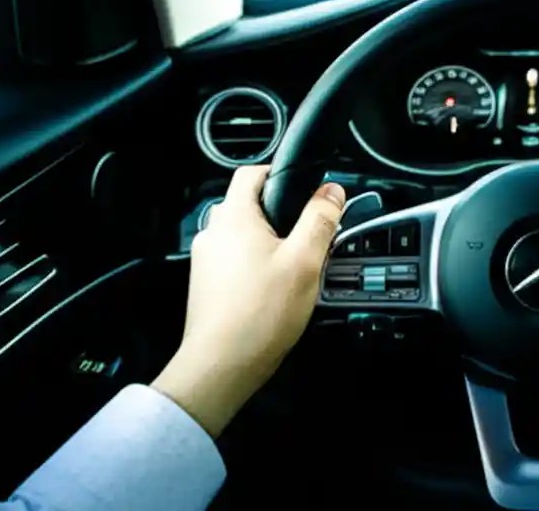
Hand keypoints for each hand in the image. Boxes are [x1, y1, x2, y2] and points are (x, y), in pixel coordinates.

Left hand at [153, 166, 344, 436]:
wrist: (221, 365)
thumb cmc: (260, 314)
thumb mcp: (304, 261)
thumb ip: (320, 220)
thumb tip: (332, 191)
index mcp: (235, 217)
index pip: (252, 172)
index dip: (280, 173)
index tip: (305, 191)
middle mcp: (213, 233)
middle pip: (250, 206)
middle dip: (281, 216)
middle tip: (308, 237)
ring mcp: (206, 260)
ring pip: (244, 236)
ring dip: (269, 244)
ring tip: (295, 269)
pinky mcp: (206, 285)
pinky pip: (236, 261)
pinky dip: (256, 266)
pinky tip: (275, 291)